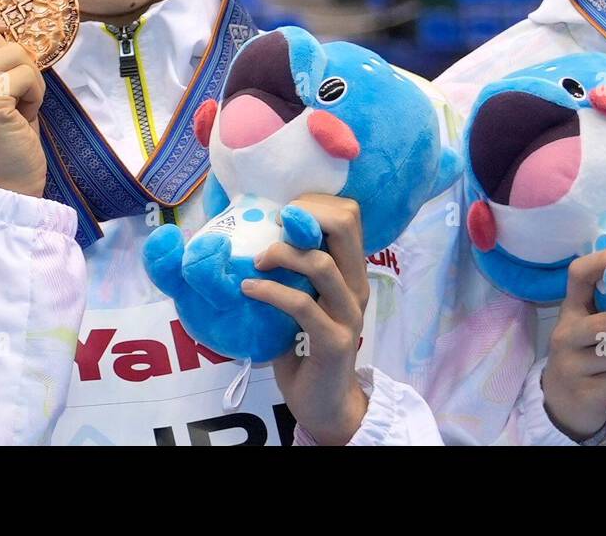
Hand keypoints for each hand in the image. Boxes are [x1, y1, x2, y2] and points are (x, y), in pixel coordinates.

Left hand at [243, 194, 369, 444]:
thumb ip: (291, 270)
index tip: (282, 213)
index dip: (314, 202)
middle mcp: (357, 284)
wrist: (325, 402)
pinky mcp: (334, 340)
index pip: (349, 214)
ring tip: (256, 262)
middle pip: (345, 224)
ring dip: (282, 253)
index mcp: (351, 270)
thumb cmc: (305, 346)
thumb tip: (250, 235)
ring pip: (323, 263)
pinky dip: (271, 292)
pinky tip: (249, 290)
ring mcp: (349, 312)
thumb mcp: (302, 298)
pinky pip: (303, 305)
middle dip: (303, 214)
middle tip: (272, 226)